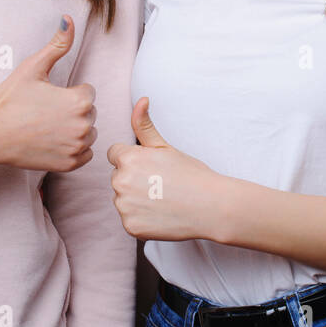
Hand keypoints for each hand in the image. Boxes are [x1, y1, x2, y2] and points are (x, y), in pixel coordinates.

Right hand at [0, 16, 96, 171]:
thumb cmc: (10, 99)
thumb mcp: (34, 67)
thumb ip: (57, 44)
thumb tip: (69, 19)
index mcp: (80, 100)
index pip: (87, 92)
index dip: (68, 91)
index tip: (48, 97)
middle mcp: (84, 125)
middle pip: (89, 112)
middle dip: (72, 110)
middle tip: (45, 112)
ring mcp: (77, 147)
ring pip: (88, 133)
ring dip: (75, 129)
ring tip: (48, 126)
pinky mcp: (69, 165)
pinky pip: (84, 154)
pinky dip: (73, 148)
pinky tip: (53, 141)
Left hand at [107, 97, 224, 240]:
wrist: (210, 206)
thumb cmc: (190, 173)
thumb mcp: (165, 146)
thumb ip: (144, 125)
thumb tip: (141, 99)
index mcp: (127, 159)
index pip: (115, 155)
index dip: (134, 160)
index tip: (152, 167)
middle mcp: (120, 182)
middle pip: (118, 178)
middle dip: (134, 179)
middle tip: (161, 184)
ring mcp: (124, 206)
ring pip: (122, 199)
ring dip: (136, 200)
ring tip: (162, 200)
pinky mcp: (130, 227)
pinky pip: (130, 219)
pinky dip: (142, 219)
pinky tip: (161, 215)